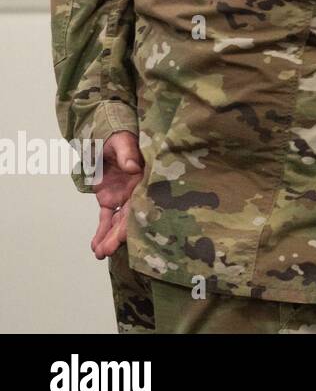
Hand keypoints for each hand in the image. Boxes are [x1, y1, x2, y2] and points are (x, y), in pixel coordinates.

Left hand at [90, 131, 142, 260]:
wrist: (108, 137)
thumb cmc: (120, 137)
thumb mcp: (123, 141)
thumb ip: (128, 153)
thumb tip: (132, 167)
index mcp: (145, 180)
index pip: (142, 203)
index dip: (135, 219)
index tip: (126, 235)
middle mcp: (137, 193)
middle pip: (129, 217)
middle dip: (118, 235)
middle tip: (108, 250)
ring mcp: (123, 198)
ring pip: (117, 221)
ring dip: (109, 237)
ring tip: (100, 253)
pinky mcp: (109, 199)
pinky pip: (106, 218)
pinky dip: (101, 231)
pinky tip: (95, 246)